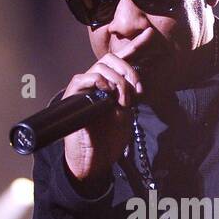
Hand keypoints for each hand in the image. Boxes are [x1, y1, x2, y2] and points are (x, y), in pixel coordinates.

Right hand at [63, 26, 156, 186]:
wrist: (94, 161)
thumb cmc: (108, 141)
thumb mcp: (125, 115)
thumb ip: (128, 97)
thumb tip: (134, 82)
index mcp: (109, 87)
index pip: (118, 62)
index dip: (133, 58)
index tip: (145, 59)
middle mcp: (96, 84)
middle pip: (111, 59)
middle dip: (128, 71)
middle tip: (135, 90)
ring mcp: (84, 89)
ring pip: (100, 66)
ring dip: (116, 80)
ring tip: (120, 99)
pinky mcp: (73, 97)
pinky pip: (82, 78)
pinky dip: (97, 81)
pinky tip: (106, 93)